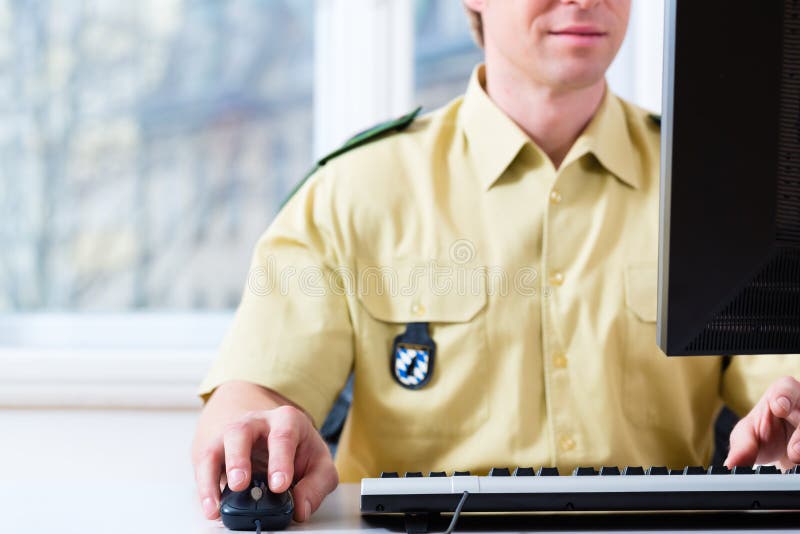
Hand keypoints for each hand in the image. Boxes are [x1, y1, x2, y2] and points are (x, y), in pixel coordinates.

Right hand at [192, 403, 338, 522]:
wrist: (277, 437)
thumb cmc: (299, 450)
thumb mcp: (319, 464)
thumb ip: (316, 486)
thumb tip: (301, 508)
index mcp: (286, 420)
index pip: (283, 435)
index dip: (280, 460)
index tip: (279, 486)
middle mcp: (255, 423)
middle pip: (241, 432)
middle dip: (239, 459)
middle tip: (241, 484)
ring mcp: (231, 435)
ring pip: (215, 448)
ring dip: (212, 476)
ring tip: (217, 504)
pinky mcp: (216, 452)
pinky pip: (204, 466)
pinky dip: (205, 488)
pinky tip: (211, 508)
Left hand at [726, 376, 799, 469]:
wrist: (780, 450)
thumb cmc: (764, 432)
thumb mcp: (748, 436)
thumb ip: (742, 447)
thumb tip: (731, 464)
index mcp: (781, 394)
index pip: (786, 387)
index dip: (785, 395)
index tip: (779, 407)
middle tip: (794, 452)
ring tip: (797, 458)